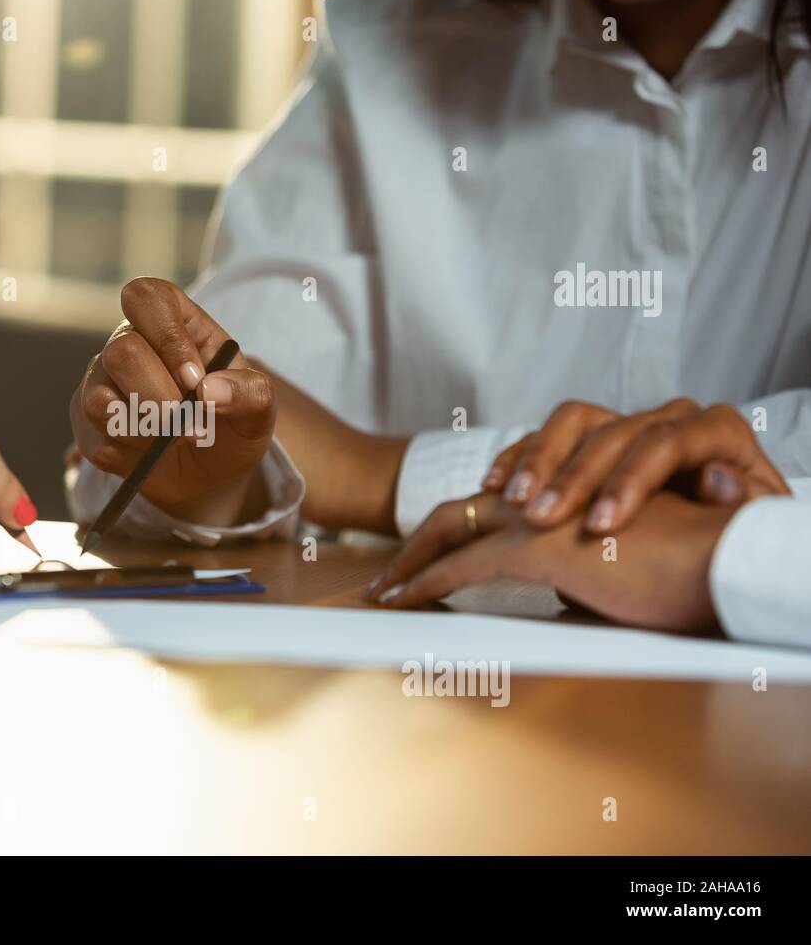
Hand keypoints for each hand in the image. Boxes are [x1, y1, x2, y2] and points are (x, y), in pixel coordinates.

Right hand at [69, 278, 275, 514]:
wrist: (211, 471)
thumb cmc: (232, 423)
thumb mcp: (258, 409)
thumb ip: (249, 393)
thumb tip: (209, 391)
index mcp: (172, 320)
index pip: (146, 298)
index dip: (168, 338)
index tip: (195, 380)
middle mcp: (128, 342)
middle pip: (122, 352)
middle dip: (162, 400)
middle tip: (192, 427)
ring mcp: (101, 382)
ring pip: (100, 402)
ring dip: (147, 432)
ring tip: (174, 440)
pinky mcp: (87, 424)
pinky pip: (98, 442)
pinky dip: (133, 456)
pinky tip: (152, 453)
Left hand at [365, 491, 735, 631]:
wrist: (715, 562)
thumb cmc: (680, 568)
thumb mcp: (619, 566)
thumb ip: (581, 573)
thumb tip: (560, 596)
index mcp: (558, 497)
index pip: (488, 509)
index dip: (451, 535)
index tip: (424, 561)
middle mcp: (540, 498)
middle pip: (456, 514)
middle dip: (414, 547)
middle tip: (385, 578)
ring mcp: (532, 519)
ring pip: (448, 532)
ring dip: (409, 564)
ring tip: (381, 593)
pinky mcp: (532, 548)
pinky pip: (460, 568)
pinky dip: (424, 583)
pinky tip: (401, 600)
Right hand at [482, 398, 787, 532]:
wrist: (724, 539)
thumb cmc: (738, 535)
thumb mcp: (753, 524)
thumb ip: (741, 501)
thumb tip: (714, 477)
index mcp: (714, 432)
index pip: (666, 441)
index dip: (628, 481)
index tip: (601, 527)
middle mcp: (668, 419)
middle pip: (611, 432)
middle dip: (571, 477)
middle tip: (541, 518)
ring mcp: (627, 426)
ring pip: (572, 423)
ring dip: (536, 461)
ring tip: (511, 500)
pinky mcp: (594, 442)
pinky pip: (547, 437)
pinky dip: (519, 459)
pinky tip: (495, 487)